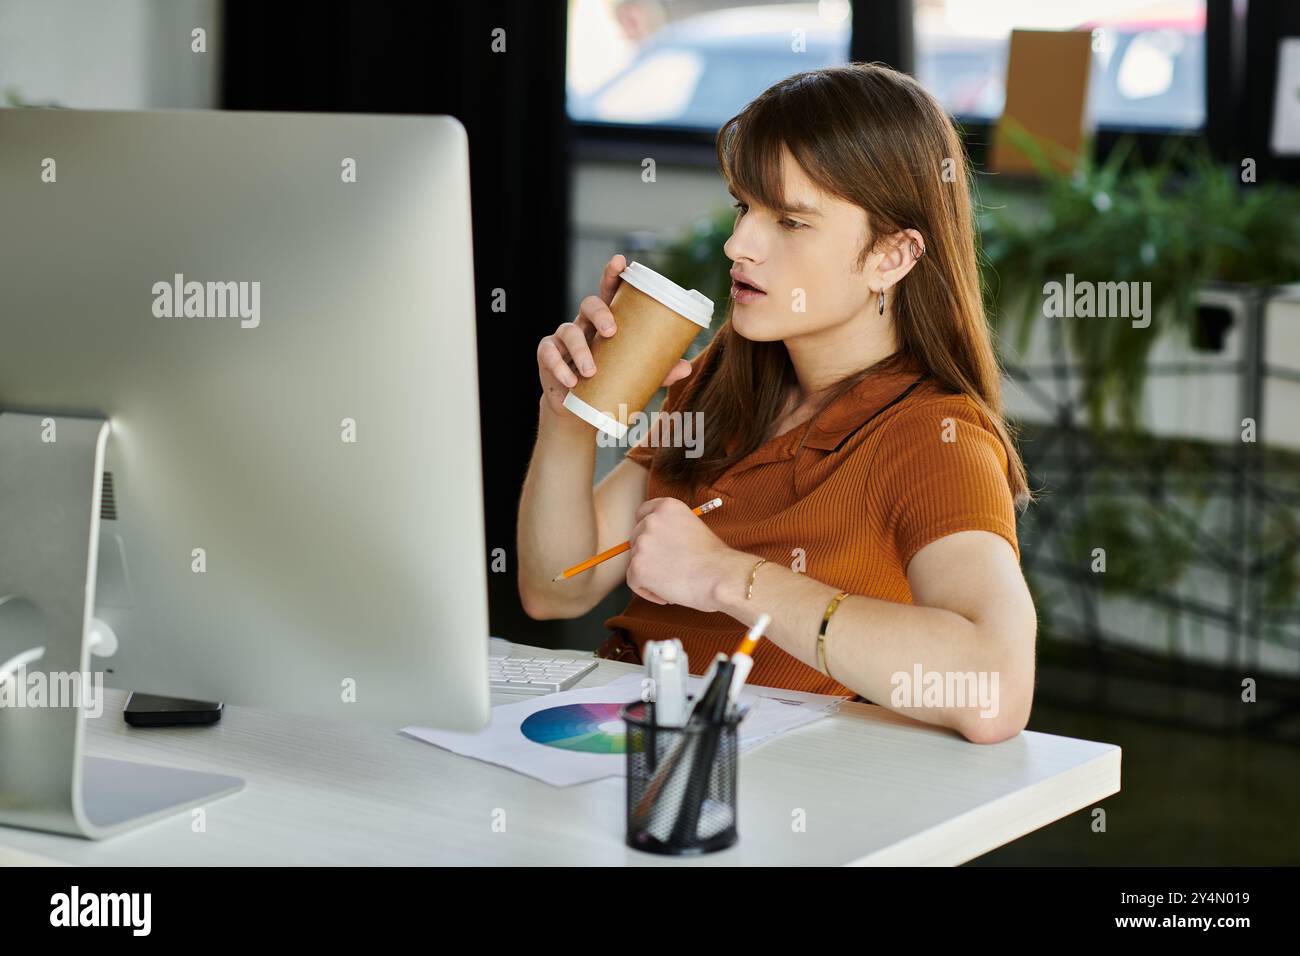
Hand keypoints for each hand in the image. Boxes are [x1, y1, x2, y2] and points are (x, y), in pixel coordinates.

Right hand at [536, 253, 692, 417]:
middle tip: (611, 331)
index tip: (620, 261)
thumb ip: (660, 371)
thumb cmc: (611, 383)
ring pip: (569, 332)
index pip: (610, 292)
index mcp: (607, 322)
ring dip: (580, 350)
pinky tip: (571, 381)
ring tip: (591, 371)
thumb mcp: (636, 376)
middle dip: (600, 313)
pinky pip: (550, 355)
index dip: (613, 274)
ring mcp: (564, 339)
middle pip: (589, 304)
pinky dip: (560, 368)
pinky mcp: (548, 357)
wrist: (580, 412)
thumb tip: (686, 367)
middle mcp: (585, 324)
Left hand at [625, 497, 741, 611]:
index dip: (646, 531)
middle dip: (648, 556)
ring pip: (635, 562)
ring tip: (675, 583)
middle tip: (670, 570)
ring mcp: (642, 543)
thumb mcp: (693, 529)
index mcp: (667, 507)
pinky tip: (667, 594)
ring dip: (650, 575)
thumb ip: (672, 530)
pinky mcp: (637, 567)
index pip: (642, 513)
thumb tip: (655, 545)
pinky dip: (648, 591)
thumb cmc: (715, 559)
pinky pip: (634, 582)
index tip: (655, 545)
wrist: (721, 577)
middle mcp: (651, 520)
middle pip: (636, 539)